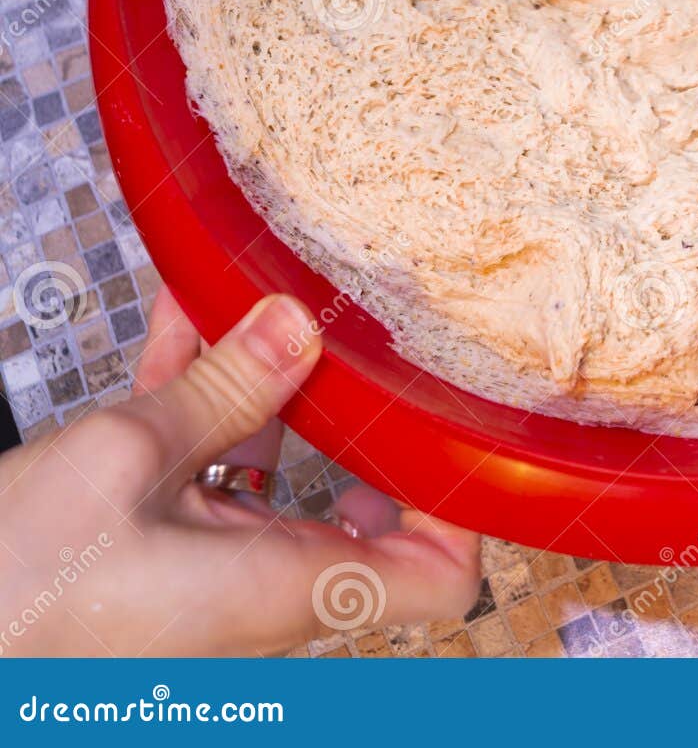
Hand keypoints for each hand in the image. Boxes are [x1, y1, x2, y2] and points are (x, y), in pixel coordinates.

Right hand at [0, 289, 480, 655]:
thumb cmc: (13, 593)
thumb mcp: (125, 464)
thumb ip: (223, 390)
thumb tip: (296, 323)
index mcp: (289, 589)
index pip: (438, 576)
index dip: (462, 507)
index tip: (453, 421)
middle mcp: (266, 588)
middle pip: (359, 502)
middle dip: (357, 408)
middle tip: (359, 332)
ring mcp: (212, 569)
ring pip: (271, 465)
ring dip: (263, 379)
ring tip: (260, 293)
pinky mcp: (157, 547)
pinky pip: (202, 466)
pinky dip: (199, 396)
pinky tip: (185, 312)